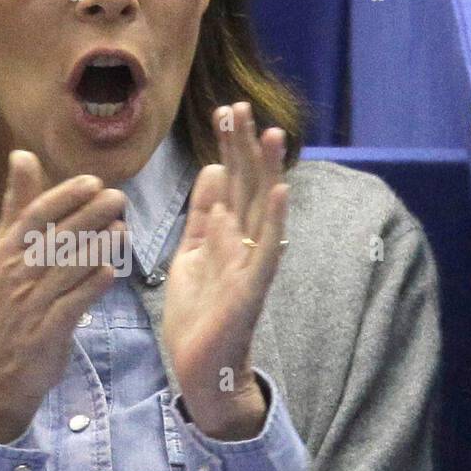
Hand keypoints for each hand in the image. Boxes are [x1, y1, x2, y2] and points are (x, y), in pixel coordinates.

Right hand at [0, 151, 125, 442]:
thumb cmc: (8, 303)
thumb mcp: (6, 252)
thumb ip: (19, 205)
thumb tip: (22, 155)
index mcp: (7, 251)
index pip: (35, 216)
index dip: (64, 197)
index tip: (92, 181)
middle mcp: (17, 273)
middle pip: (56, 237)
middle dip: (89, 215)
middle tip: (118, 198)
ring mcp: (32, 303)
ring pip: (68, 268)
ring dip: (98, 247)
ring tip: (122, 231)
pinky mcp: (47, 331)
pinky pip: (74, 303)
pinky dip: (93, 286)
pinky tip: (112, 272)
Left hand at [162, 103, 288, 439]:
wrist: (199, 365)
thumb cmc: (198, 313)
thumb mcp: (192, 253)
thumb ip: (203, 215)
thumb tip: (214, 169)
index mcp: (228, 233)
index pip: (231, 181)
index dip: (228, 147)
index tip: (225, 110)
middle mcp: (244, 242)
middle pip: (247, 185)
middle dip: (243, 147)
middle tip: (240, 105)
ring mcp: (251, 263)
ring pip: (260, 209)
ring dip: (266, 171)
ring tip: (271, 133)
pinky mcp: (252, 287)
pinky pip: (265, 249)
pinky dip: (272, 220)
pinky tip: (278, 192)